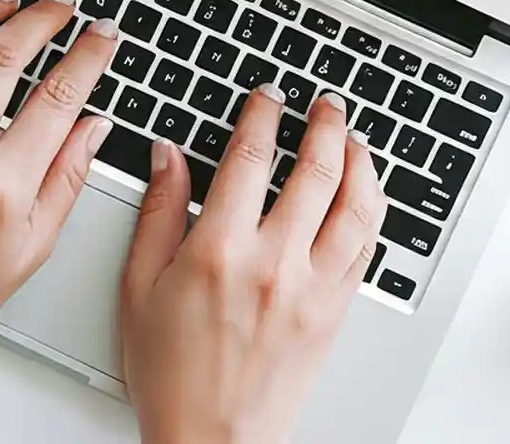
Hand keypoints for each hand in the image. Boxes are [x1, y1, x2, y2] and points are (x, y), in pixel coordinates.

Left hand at [0, 0, 117, 366]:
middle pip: (4, 58)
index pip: (59, 98)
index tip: (101, 36)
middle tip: (61, 9)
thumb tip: (94, 126)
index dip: (89, 56)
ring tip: (5, 2)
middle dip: (43, 20)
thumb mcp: (30, 248)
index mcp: (3, 187)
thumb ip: (67, 180)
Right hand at [120, 84, 386, 443]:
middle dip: (324, 126)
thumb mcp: (139, 287)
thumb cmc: (171, 374)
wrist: (212, 439)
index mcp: (219, 252)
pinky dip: (370, 210)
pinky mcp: (334, 312)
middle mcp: (274, 264)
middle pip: (316, 171)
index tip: (267, 99)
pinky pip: (365, 247)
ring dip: (360, 161)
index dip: (262, 117)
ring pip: (356, 206)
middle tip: (324, 106)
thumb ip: (158, 213)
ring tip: (353, 138)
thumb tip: (167, 156)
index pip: (250, 158)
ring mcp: (312, 289)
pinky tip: (363, 194)